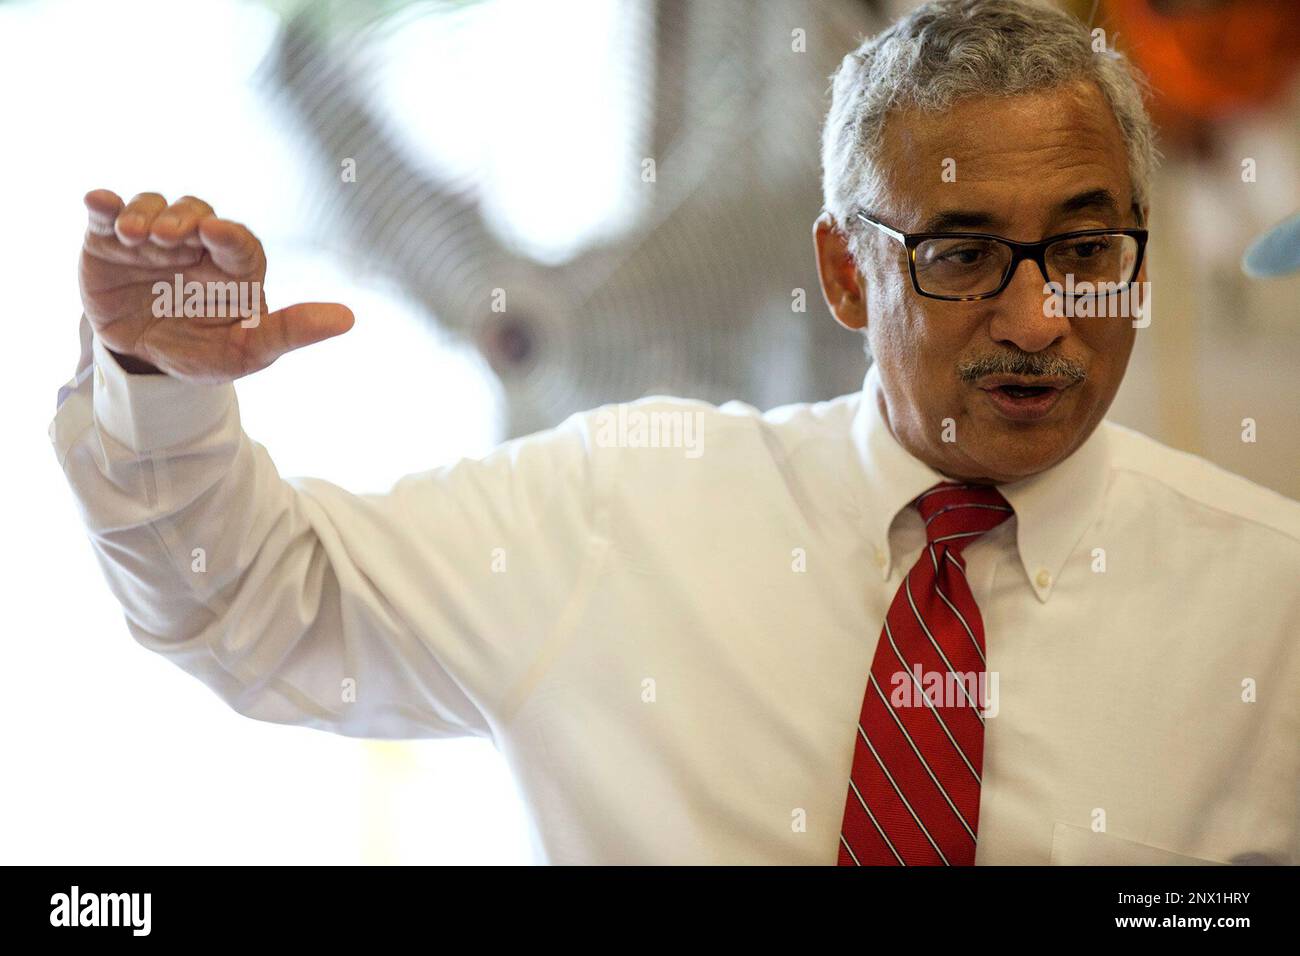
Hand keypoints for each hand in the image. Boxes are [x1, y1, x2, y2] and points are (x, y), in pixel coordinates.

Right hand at [79, 189, 353, 381]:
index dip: (228, 235)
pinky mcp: (111, 240)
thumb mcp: (249, 350)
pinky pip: (109, 213)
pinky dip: (104, 205)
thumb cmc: (206, 352)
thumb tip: (348, 318)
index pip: (239, 242)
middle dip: (181, 219)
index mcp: (234, 267)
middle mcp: (196, 244)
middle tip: (168, 238)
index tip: (213, 232)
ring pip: (153, 206)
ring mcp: (153, 239)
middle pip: (194, 213)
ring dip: (144, 214)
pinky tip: (98, 203)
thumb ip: (292, 331)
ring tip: (135, 237)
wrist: (147, 363)